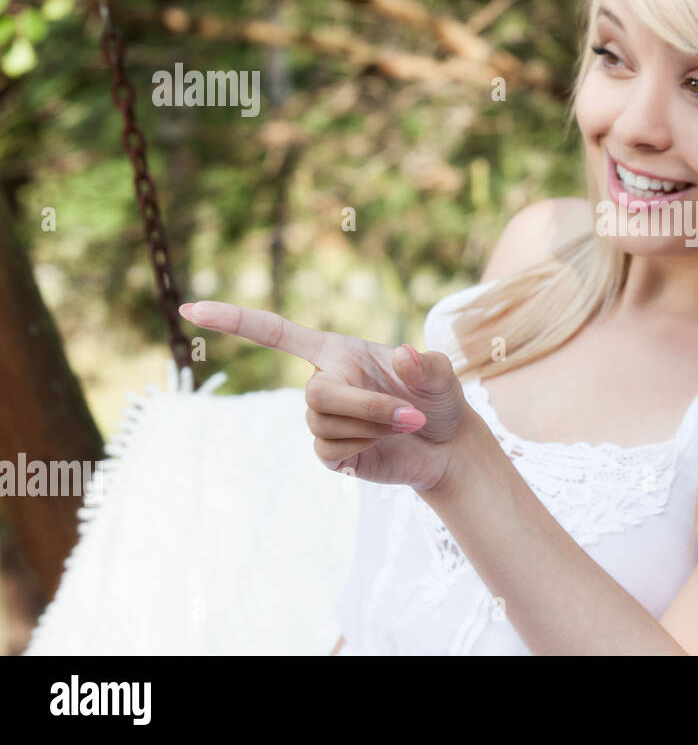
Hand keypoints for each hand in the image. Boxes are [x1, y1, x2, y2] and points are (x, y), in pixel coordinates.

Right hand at [178, 300, 473, 490]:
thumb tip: (403, 355)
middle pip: (316, 395)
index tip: (188, 308)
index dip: (234, 320)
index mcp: (337, 352)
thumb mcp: (443, 376)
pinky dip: (365, 446)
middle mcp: (323, 382)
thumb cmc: (439, 400)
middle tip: (410, 415)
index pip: (274, 333)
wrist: (446, 446)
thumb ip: (427, 364)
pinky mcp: (330, 452)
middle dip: (365, 407)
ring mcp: (322, 419)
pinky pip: (330, 450)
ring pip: (325, 424)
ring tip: (405, 424)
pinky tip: (385, 444)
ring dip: (373, 427)